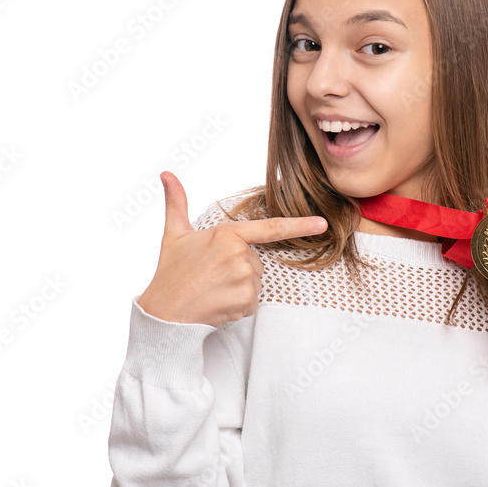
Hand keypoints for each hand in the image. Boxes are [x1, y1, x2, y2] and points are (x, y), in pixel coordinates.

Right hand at [136, 171, 327, 325]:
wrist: (165, 312)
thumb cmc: (170, 272)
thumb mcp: (174, 234)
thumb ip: (176, 202)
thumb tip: (166, 174)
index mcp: (226, 234)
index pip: (269, 228)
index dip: (299, 225)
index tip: (322, 223)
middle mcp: (239, 254)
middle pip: (255, 260)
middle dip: (237, 268)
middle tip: (211, 275)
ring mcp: (245, 278)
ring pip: (254, 280)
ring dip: (238, 287)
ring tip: (213, 289)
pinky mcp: (247, 300)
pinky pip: (253, 300)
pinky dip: (239, 304)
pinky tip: (219, 302)